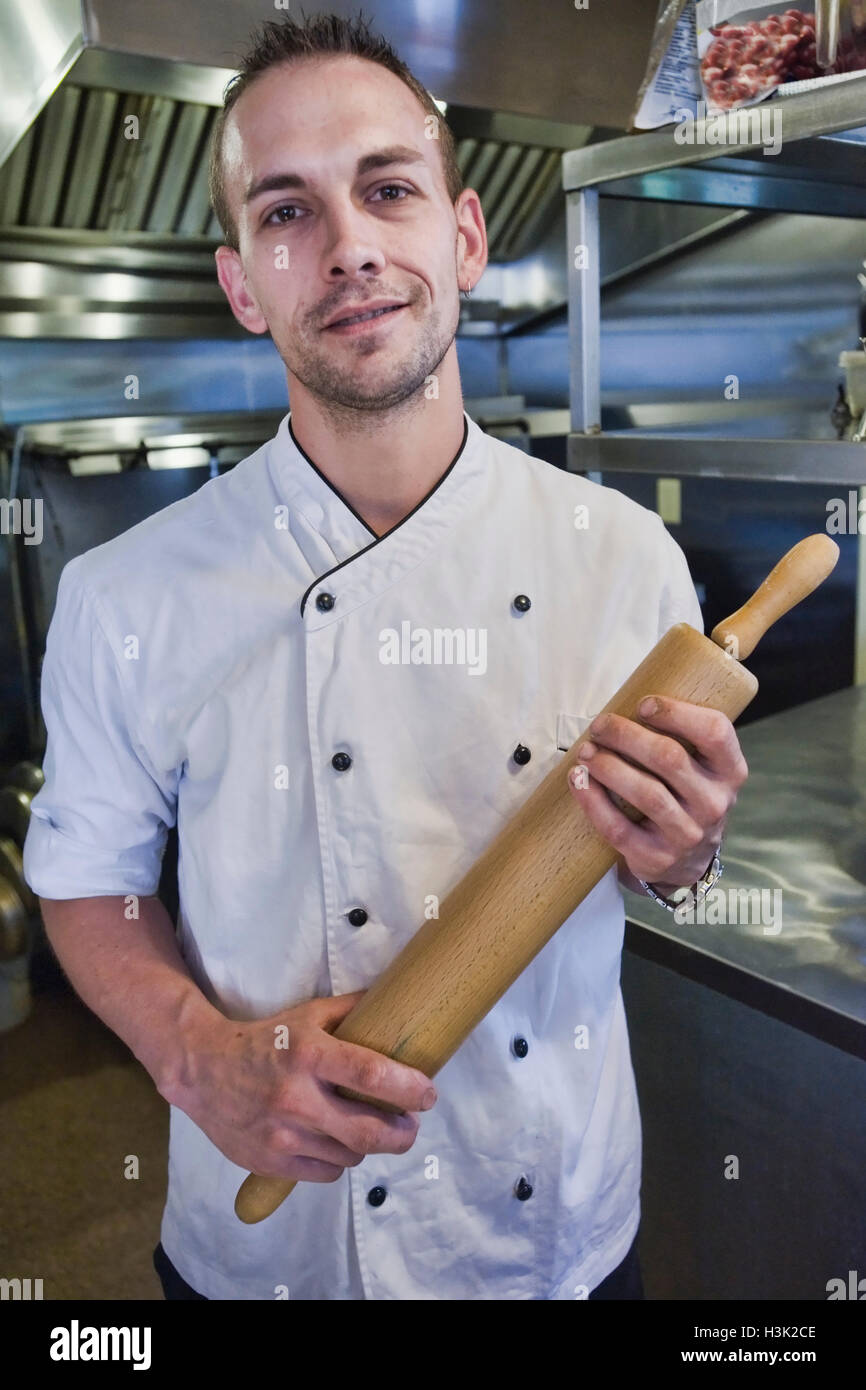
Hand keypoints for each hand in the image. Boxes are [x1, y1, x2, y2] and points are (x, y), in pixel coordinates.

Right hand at [162, 990, 436, 1183]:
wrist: (202, 1070)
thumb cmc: (265, 1039)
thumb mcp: (307, 1014)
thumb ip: (352, 1010)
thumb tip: (399, 999)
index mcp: (309, 1054)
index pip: (370, 1074)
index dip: (408, 1088)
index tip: (428, 1094)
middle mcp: (296, 1097)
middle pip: (368, 1131)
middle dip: (402, 1134)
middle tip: (412, 1126)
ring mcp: (282, 1134)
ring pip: (350, 1156)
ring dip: (369, 1146)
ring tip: (371, 1131)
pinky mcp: (270, 1160)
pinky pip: (325, 1173)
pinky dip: (339, 1161)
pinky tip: (338, 1144)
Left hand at [567, 695, 747, 891]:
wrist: (688, 860)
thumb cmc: (686, 795)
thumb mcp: (702, 768)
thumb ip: (683, 738)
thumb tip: (627, 701)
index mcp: (730, 771)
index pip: (715, 732)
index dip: (677, 713)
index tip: (643, 704)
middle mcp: (715, 803)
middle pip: (669, 758)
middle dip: (626, 735)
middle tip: (599, 725)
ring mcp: (688, 834)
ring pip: (645, 793)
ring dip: (608, 766)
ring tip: (585, 751)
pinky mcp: (657, 858)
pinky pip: (618, 828)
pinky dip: (593, 801)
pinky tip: (578, 781)